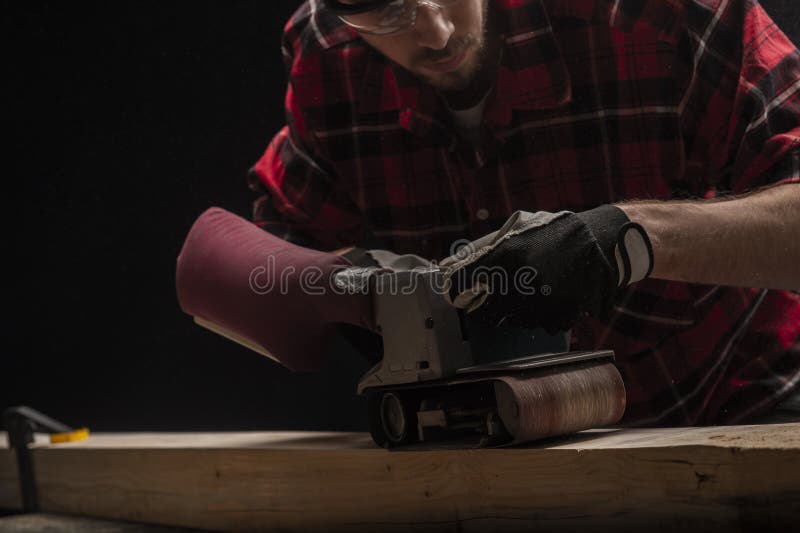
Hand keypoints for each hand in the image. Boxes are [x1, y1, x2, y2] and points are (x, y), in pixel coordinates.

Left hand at [440, 205, 653, 332]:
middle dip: (491, 306)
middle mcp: (520, 280)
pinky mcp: (560, 315)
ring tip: (535, 290)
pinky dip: (542, 317)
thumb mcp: (516, 229)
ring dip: (518, 312)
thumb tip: (446, 267)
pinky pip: (540, 325)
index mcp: (505, 255)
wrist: (601, 242)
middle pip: (487, 312)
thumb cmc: (554, 233)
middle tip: (503, 295)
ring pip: (514, 321)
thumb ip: (481, 249)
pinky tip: (552, 297)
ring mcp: (541, 301)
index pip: (461, 285)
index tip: (460, 294)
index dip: (458, 292)